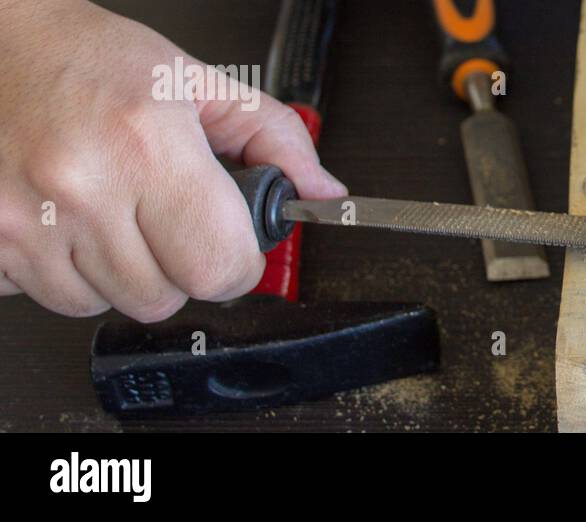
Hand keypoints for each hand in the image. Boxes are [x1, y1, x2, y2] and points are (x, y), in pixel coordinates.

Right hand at [0, 0, 345, 321]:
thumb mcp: (199, 82)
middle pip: (162, 299)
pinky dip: (59, 270)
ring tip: (108, 211)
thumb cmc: (91, 59)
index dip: (236, 264)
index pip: (218, 267)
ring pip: (99, 305)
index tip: (232, 247)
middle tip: (164, 220)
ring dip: (115, 273)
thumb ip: (276, 138)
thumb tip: (321, 193)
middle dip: (176, 269)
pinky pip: (42, 296)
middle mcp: (80, 185)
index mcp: (146, 144)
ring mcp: (22, 219)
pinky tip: (63, 220)